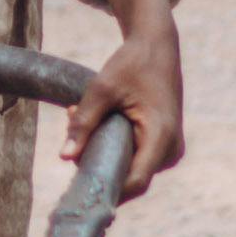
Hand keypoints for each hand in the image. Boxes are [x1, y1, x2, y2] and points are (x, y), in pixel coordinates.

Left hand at [67, 0, 183, 199]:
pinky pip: (135, 158)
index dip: (106, 190)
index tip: (78, 187)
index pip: (134, 182)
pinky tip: (97, 119)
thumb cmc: (132, 64)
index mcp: (161, 136)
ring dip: (103, 151)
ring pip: (130, 168)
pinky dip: (114, 145)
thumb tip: (64, 156)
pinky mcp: (164, 146)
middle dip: (97, 162)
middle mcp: (171, 150)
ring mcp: (170, 150)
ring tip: (79, 114)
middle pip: (129, 177)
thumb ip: (84, 123)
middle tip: (72, 125)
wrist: (157, 46)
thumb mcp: (103, 89)